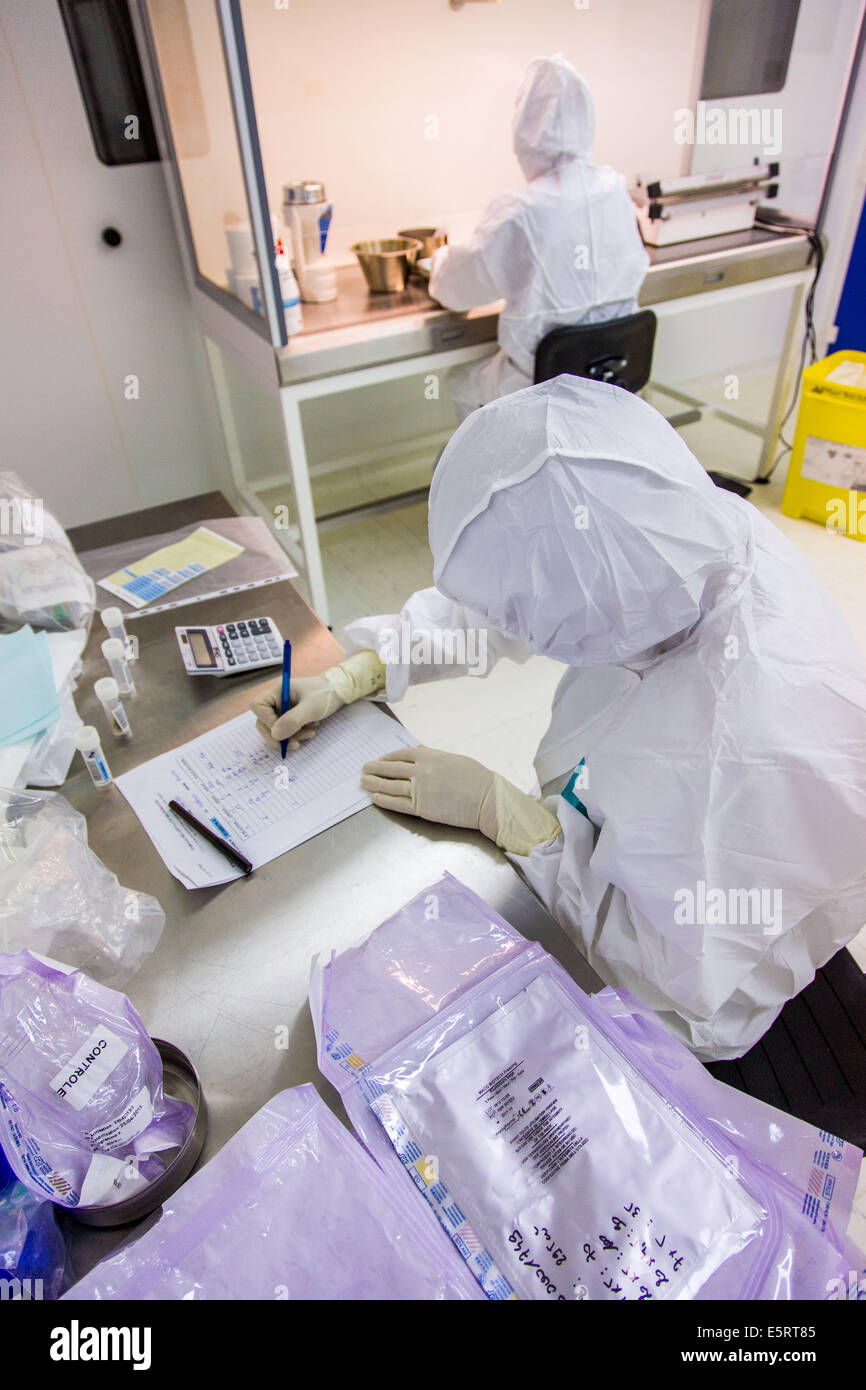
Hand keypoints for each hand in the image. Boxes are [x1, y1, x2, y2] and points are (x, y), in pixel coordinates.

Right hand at [250, 674, 342, 750]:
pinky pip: (287, 731)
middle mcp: (277, 700)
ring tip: (310, 734)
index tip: (284, 730)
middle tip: (295, 745)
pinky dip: (297, 735)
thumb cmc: (325, 694)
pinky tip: (312, 730)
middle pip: (264, 722)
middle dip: (280, 736)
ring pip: (277, 730)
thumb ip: (292, 720)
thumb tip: (275, 735)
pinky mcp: (291, 717)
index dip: (267, 722)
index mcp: (277, 691)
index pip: (258, 708)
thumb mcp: (310, 707)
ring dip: (291, 737)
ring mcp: (283, 709)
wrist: (340, 692)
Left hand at [361, 745, 562, 854]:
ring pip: (391, 786)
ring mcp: (421, 790)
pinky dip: (384, 800)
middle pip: (392, 769)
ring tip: (363, 782)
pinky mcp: (422, 808)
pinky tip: (374, 798)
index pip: (403, 755)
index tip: (380, 760)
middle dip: (376, 769)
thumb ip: (435, 756)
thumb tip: (420, 751)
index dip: (388, 758)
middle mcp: (422, 771)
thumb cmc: (477, 779)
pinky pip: (398, 804)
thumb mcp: (455, 760)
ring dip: (375, 784)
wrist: (487, 800)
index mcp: (431, 757)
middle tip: (364, 769)